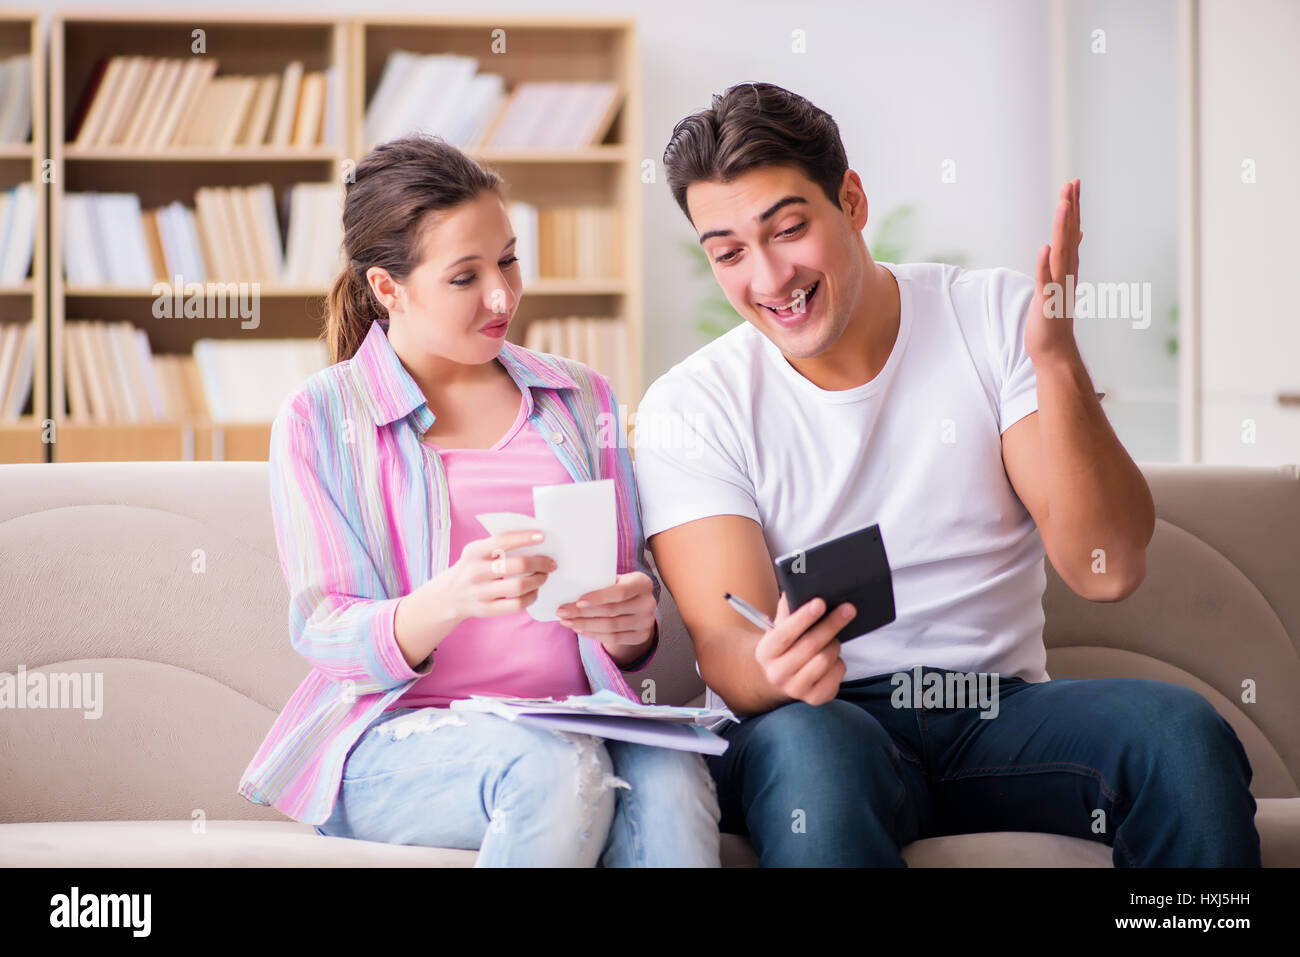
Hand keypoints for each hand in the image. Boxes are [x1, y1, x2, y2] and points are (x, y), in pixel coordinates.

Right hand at [439, 530, 556, 621]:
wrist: (449, 595)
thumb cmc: (471, 568)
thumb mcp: (475, 552)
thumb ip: (497, 545)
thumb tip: (534, 540)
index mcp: (474, 552)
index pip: (502, 541)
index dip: (524, 538)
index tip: (542, 537)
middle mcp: (475, 572)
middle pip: (517, 566)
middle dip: (540, 563)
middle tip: (550, 563)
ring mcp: (480, 593)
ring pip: (519, 586)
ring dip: (538, 580)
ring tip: (543, 576)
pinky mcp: (486, 609)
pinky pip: (517, 605)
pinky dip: (531, 597)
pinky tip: (534, 591)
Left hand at [555, 571, 656, 657]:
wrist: (638, 605)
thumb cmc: (620, 589)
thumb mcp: (616, 580)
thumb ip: (601, 583)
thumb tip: (571, 589)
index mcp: (642, 583)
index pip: (620, 592)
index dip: (599, 598)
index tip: (578, 602)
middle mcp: (648, 603)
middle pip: (612, 611)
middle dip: (583, 613)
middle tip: (562, 612)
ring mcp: (646, 622)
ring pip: (611, 627)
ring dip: (585, 625)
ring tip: (567, 622)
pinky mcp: (641, 636)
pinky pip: (614, 638)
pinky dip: (594, 635)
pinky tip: (580, 629)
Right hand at [754, 592, 851, 705]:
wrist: (779, 678)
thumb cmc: (784, 648)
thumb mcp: (778, 628)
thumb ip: (787, 609)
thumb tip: (796, 588)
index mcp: (765, 652)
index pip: (785, 633)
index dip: (803, 617)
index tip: (820, 602)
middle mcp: (777, 674)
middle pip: (810, 646)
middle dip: (831, 624)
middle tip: (848, 609)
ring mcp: (796, 689)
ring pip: (825, 659)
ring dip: (834, 645)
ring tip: (832, 639)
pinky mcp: (814, 698)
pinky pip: (837, 675)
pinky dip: (839, 664)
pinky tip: (832, 659)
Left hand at [1025, 178, 1083, 364]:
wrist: (1054, 350)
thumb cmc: (1054, 317)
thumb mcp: (1060, 283)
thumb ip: (1068, 258)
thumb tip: (1076, 236)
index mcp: (1068, 268)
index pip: (1071, 232)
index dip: (1072, 208)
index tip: (1073, 184)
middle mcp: (1066, 273)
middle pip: (1069, 236)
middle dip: (1070, 210)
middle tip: (1072, 183)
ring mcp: (1058, 286)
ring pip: (1061, 252)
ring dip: (1062, 229)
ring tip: (1063, 205)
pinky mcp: (1047, 301)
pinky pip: (1046, 280)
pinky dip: (1045, 265)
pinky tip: (1045, 248)